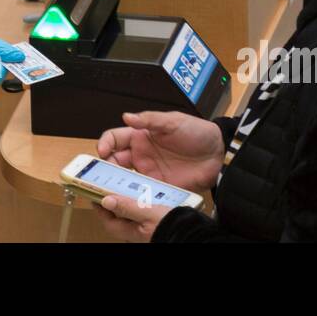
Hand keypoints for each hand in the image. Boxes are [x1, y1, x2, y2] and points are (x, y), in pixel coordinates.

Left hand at [94, 193, 176, 241]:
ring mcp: (145, 228)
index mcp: (130, 231)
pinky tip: (146, 193)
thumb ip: (127, 207)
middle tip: (110, 186)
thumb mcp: (147, 213)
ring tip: (127, 186)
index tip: (94, 193)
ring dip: (128, 200)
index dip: (99, 206)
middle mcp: (136, 231)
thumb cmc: (171, 226)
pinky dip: (141, 201)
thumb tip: (106, 201)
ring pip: (131, 213)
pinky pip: (142, 211)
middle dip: (114, 201)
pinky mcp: (155, 222)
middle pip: (118, 216)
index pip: (107, 220)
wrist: (192, 233)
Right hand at [96, 111, 224, 192]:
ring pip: (124, 179)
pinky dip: (132, 196)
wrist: (218, 153)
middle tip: (98, 175)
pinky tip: (127, 199)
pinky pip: (142, 193)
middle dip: (103, 168)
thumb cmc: (196, 132)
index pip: (114, 138)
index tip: (101, 151)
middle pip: (113, 161)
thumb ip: (149, 120)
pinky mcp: (159, 188)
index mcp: (140, 136)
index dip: (105, 144)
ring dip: (114, 184)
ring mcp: (149, 172)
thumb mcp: (173, 121)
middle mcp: (140, 155)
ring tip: (107, 190)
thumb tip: (126, 116)